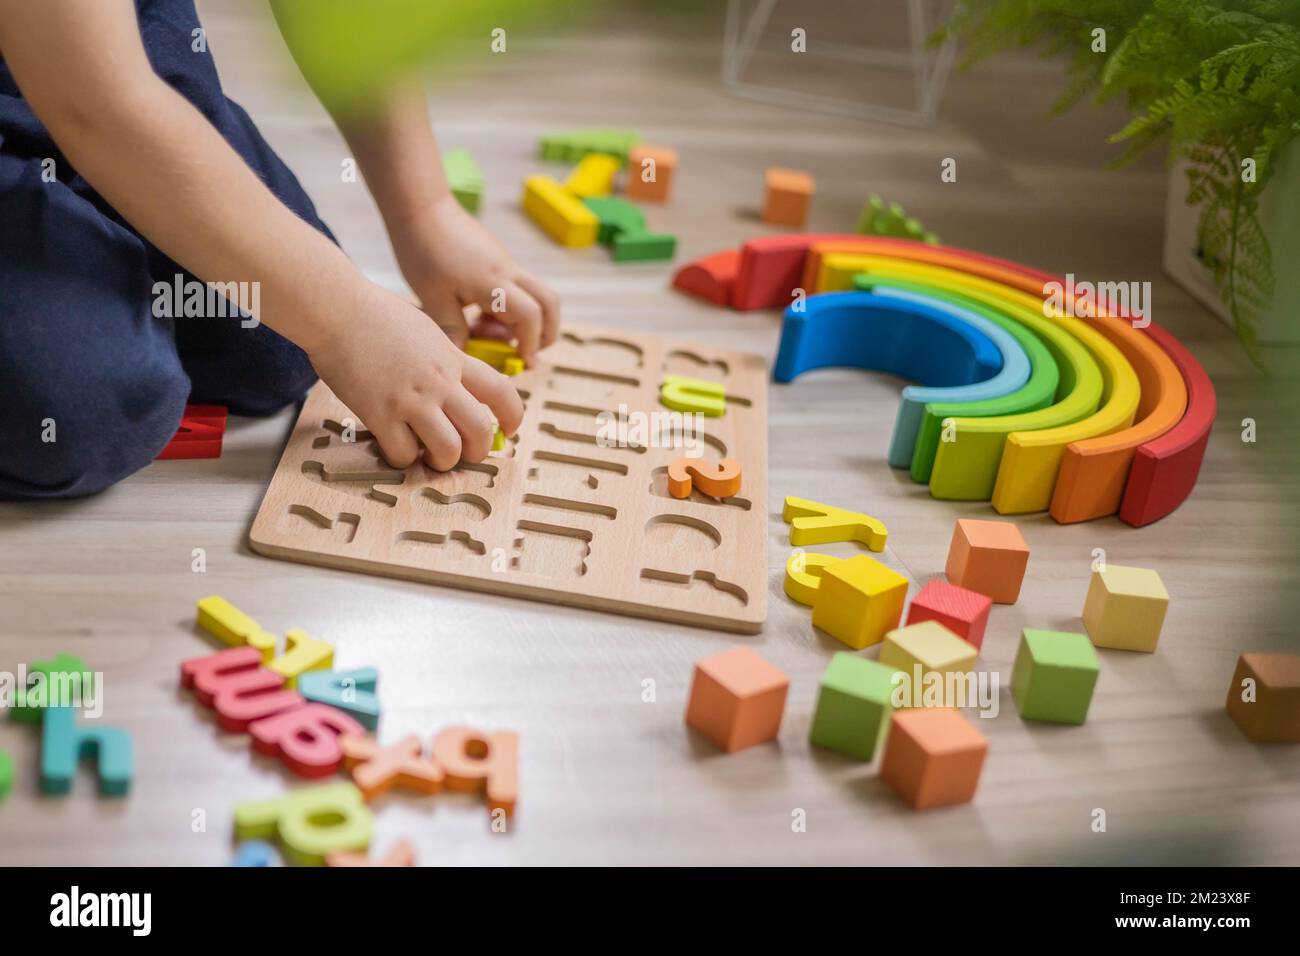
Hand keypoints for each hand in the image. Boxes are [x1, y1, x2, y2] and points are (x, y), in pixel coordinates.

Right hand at [309, 280, 523, 469]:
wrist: (337, 308)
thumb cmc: (375, 315)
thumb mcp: (426, 330)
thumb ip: (445, 358)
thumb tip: (456, 380)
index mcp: (454, 359)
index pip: (501, 391)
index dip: (514, 416)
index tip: (509, 430)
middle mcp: (439, 382)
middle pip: (480, 430)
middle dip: (477, 451)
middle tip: (463, 453)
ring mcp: (411, 399)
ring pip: (448, 450)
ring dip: (442, 461)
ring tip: (429, 457)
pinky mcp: (380, 414)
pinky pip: (403, 454)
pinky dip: (403, 459)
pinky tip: (396, 447)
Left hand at [392, 194, 559, 362]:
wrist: (421, 207)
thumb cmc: (423, 249)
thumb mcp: (432, 297)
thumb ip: (452, 330)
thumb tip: (463, 357)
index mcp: (493, 282)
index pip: (530, 317)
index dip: (531, 343)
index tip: (522, 361)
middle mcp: (508, 272)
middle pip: (550, 303)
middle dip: (547, 332)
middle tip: (528, 351)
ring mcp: (506, 264)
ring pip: (536, 295)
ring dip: (524, 321)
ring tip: (488, 332)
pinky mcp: (498, 260)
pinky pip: (517, 288)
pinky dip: (509, 308)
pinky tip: (478, 315)